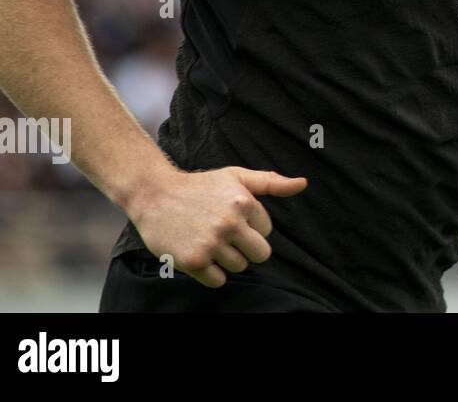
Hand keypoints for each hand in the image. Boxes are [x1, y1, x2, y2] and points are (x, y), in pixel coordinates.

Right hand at [126, 166, 307, 287]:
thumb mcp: (236, 177)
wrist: (154, 195)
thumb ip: (271, 182)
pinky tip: (202, 254)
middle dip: (248, 248)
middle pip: (261, 254)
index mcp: (244, 202)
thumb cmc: (200, 186)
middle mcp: (230, 223)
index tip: (232, 218)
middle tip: (227, 237)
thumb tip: (303, 183)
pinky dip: (212, 273)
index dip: (251, 226)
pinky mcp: (193, 261)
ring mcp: (211, 243)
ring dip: (227, 259)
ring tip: (210, 241)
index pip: (267, 230)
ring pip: (239, 267)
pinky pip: (218, 281)